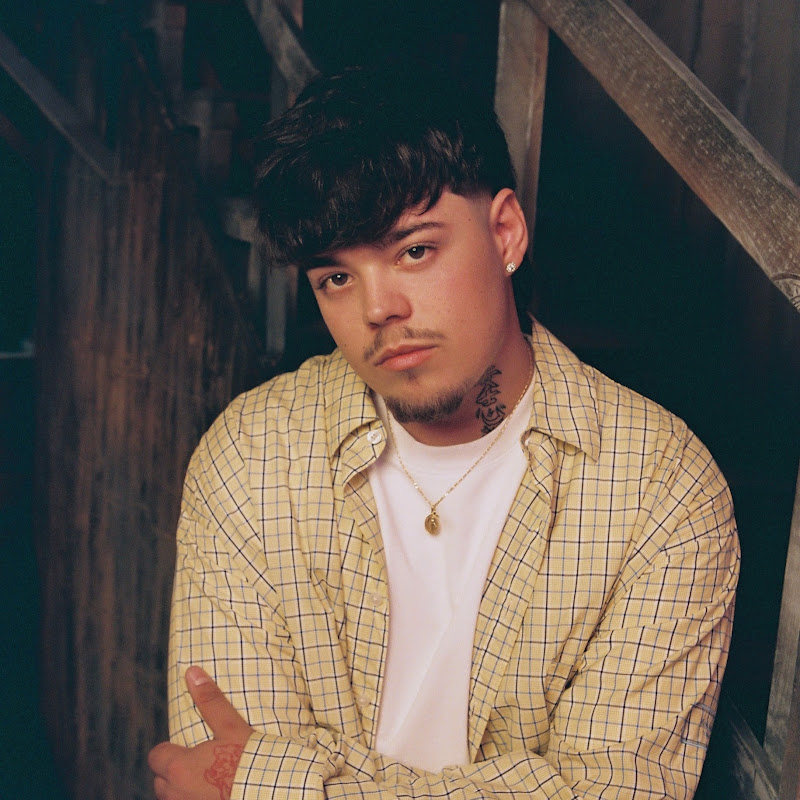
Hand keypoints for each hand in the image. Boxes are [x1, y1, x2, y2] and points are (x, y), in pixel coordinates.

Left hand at [149, 667, 253, 799]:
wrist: (270, 790)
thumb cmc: (250, 760)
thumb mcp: (231, 726)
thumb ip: (209, 701)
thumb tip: (192, 673)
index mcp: (178, 768)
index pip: (155, 757)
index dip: (168, 750)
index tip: (185, 747)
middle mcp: (176, 794)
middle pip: (161, 781)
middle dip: (173, 772)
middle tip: (198, 762)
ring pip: (173, 798)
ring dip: (182, 789)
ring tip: (207, 779)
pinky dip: (195, 798)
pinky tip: (213, 793)